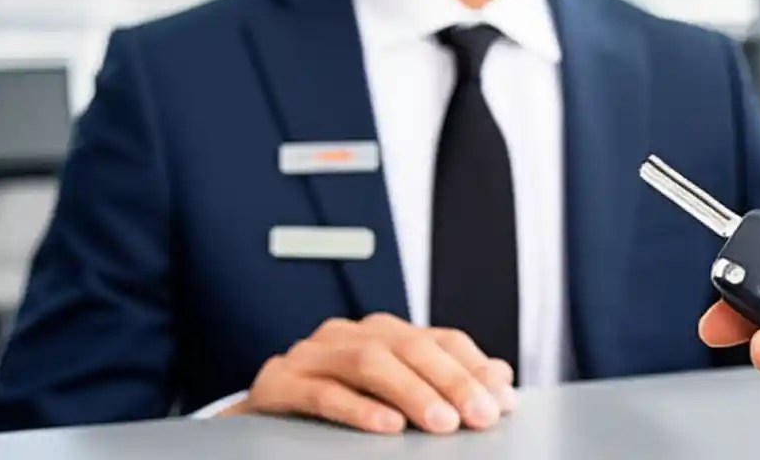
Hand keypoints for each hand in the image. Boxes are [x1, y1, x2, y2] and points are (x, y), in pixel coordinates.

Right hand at [220, 313, 516, 433]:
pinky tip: (386, 427)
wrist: (256, 426)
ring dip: (412, 392)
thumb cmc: (334, 409)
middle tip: (480, 416)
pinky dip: (358, 409)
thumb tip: (501, 378)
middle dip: (452, 382)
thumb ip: (445, 383)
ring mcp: (311, 354)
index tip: (503, 401)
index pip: (439, 339)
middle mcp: (349, 333)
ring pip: (370, 361)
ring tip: (442, 423)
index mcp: (382, 333)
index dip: (474, 368)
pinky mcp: (277, 382)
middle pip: (410, 347)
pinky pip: (322, 391)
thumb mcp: (394, 396)